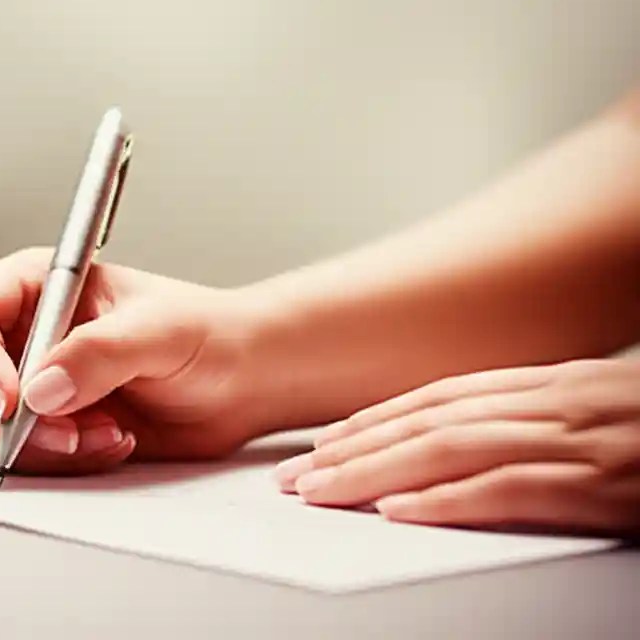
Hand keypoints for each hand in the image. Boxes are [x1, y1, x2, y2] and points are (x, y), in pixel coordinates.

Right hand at [0, 247, 276, 475]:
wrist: (240, 383)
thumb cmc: (206, 335)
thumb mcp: (159, 332)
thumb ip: (99, 354)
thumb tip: (39, 389)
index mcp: (33, 286)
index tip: (9, 400)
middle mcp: (18, 333)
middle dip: (3, 415)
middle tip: (66, 429)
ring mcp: (25, 384)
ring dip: (38, 444)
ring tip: (107, 430)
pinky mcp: (42, 428)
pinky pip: (15, 457)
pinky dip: (58, 463)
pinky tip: (111, 441)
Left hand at [274, 359, 639, 536]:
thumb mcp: (598, 408)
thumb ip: (534, 414)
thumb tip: (465, 431)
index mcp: (550, 384)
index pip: (439, 396)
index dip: (372, 419)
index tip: (322, 442)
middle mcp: (554, 403)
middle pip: (429, 420)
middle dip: (352, 449)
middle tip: (295, 478)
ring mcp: (578, 442)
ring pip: (452, 450)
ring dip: (375, 474)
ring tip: (321, 494)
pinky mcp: (603, 485)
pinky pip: (511, 490)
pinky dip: (448, 502)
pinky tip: (399, 514)